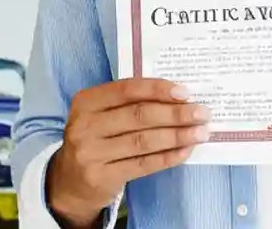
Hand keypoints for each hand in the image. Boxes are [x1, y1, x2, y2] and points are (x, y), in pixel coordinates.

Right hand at [47, 78, 208, 227]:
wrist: (69, 181)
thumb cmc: (95, 139)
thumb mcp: (100, 114)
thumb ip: (129, 103)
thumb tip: (177, 97)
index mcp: (86, 101)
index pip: (127, 89)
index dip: (158, 89)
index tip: (185, 92)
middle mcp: (85, 126)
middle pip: (139, 115)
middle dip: (175, 113)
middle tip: (202, 113)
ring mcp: (92, 153)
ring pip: (144, 141)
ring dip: (177, 136)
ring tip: (201, 132)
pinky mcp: (102, 177)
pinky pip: (143, 164)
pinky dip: (168, 157)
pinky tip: (185, 151)